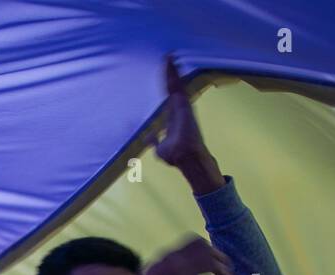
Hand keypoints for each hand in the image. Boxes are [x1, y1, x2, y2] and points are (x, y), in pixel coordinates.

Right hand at [131, 237, 231, 274]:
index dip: (210, 248)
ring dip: (225, 272)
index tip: (216, 257)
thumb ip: (167, 264)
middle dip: (221, 258)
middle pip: (208, 251)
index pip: (197, 241)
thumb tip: (176, 260)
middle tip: (227, 268)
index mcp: (169, 256)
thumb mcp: (152, 272)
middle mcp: (176, 262)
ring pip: (213, 266)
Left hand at [149, 56, 222, 192]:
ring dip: (171, 70)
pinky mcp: (184, 104)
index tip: (164, 73)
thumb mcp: (160, 148)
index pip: (169, 97)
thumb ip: (154, 141)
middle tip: (167, 56)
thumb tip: (148, 136)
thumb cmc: (176, 156)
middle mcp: (179, 108)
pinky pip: (176, 85)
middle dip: (170, 73)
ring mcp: (183, 105)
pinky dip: (172, 74)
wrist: (186, 159)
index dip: (167, 85)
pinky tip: (169, 62)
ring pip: (175, 84)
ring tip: (168, 55)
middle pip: (173, 87)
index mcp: (174, 116)